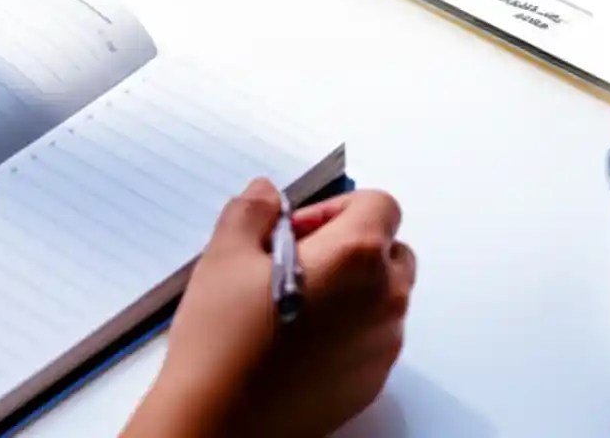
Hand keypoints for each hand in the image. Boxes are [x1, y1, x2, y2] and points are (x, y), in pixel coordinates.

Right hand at [122, 179, 415, 437]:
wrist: (220, 423)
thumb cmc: (224, 343)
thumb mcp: (226, 255)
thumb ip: (254, 211)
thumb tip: (267, 194)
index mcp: (356, 257)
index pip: (379, 205)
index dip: (336, 207)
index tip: (297, 229)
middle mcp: (383, 300)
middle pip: (389, 250)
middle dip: (348, 246)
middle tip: (294, 261)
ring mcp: (381, 346)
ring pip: (382, 296)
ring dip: (350, 289)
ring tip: (292, 304)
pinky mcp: (370, 382)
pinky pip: (372, 339)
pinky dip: (347, 331)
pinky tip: (297, 341)